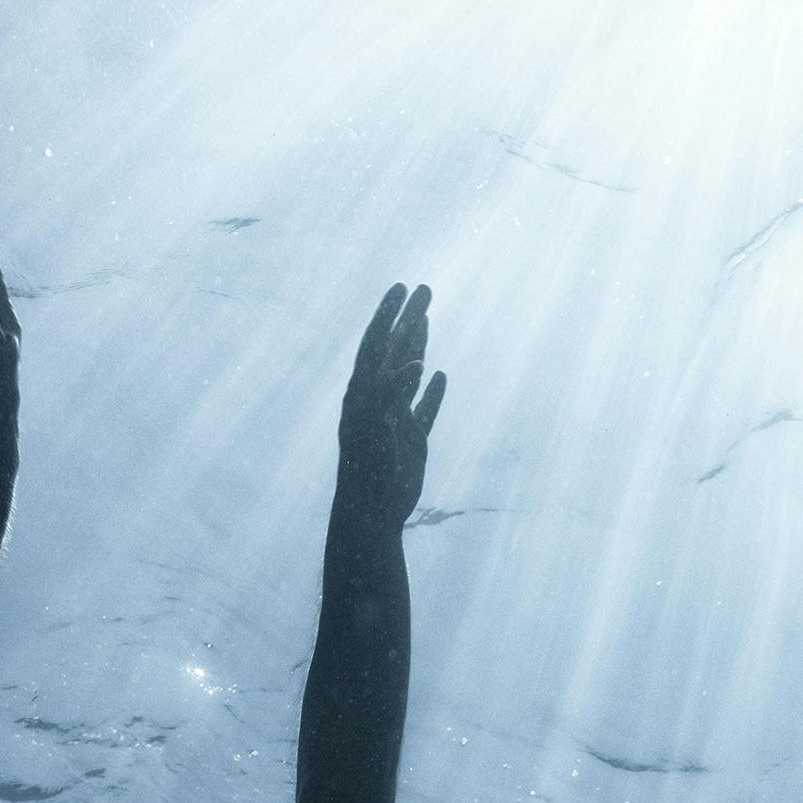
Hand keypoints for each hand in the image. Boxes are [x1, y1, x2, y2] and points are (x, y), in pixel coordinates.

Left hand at [335, 279, 441, 522]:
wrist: (369, 515)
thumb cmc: (367, 473)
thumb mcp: (376, 429)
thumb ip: (391, 393)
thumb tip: (414, 362)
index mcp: (363, 393)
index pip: (375, 344)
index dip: (387, 315)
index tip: (401, 288)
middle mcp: (377, 401)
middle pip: (394, 351)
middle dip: (408, 319)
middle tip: (425, 289)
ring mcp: (394, 420)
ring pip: (408, 374)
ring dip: (418, 346)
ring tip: (426, 318)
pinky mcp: (411, 441)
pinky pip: (424, 410)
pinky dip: (431, 392)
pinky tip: (439, 376)